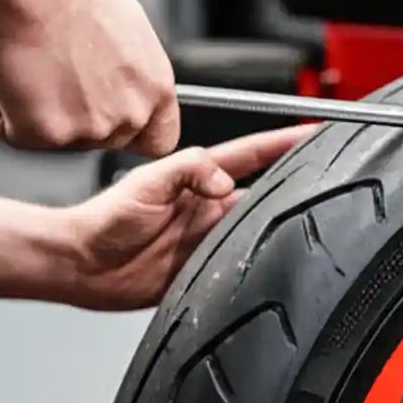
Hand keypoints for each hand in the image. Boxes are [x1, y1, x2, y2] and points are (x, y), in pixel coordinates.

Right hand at [0, 0, 180, 155]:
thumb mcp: (130, 29)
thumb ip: (134, 71)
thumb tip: (127, 80)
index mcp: (156, 89)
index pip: (159, 140)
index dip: (133, 133)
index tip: (115, 122)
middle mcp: (129, 114)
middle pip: (105, 140)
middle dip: (78, 118)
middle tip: (56, 81)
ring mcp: (88, 130)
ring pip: (60, 140)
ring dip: (39, 114)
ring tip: (32, 68)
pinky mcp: (46, 134)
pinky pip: (16, 135)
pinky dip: (3, 112)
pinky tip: (8, 77)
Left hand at [60, 126, 310, 310]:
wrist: (81, 265)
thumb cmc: (104, 219)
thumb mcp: (147, 181)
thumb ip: (189, 169)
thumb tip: (226, 183)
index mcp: (201, 180)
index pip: (253, 155)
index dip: (285, 142)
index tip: (316, 132)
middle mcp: (210, 208)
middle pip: (265, 194)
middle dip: (293, 186)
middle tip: (322, 182)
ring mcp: (209, 240)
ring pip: (258, 231)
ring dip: (276, 228)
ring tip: (301, 221)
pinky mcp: (205, 270)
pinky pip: (240, 266)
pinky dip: (258, 265)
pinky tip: (271, 263)